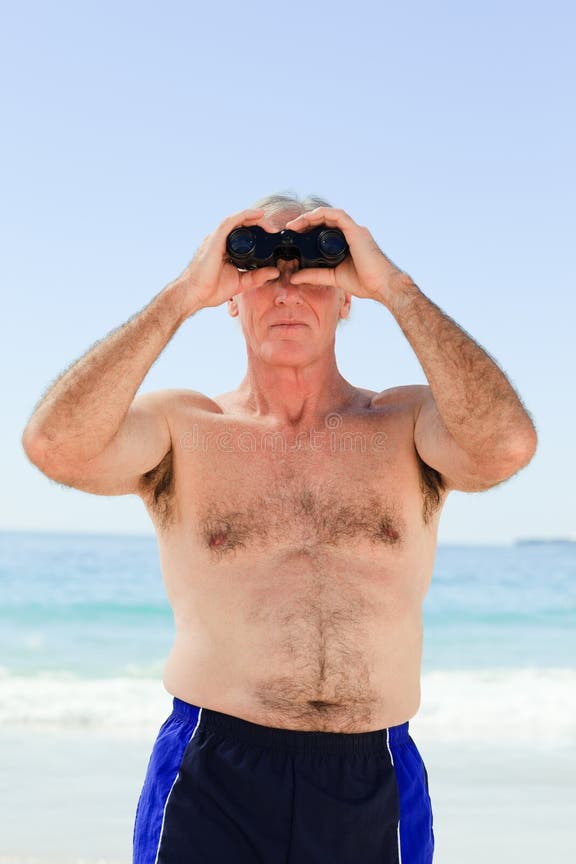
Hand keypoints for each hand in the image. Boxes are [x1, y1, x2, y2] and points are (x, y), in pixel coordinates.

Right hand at [171, 208, 279, 313]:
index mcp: (225, 249)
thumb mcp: (241, 282)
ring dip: (254, 219)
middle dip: (258, 225)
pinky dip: (244, 215)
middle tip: (273, 231)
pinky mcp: (214, 239)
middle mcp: (220, 241)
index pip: (243, 235)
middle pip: (241, 226)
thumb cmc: (211, 289)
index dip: (258, 233)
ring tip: (268, 224)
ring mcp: (216, 238)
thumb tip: (275, 272)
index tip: (272, 237)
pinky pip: (230, 221)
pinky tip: (257, 214)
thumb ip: (257, 277)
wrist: (195, 295)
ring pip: (237, 220)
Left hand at [284, 207, 410, 304]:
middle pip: (324, 220)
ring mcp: (354, 230)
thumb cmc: (365, 282)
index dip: (307, 229)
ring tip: (294, 225)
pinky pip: (337, 215)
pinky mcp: (356, 231)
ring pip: (328, 215)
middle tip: (289, 229)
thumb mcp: (333, 278)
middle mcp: (350, 233)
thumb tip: (294, 277)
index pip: (324, 229)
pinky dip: (321, 214)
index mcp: (346, 242)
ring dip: (310, 216)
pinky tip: (308, 218)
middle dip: (305, 221)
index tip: (292, 235)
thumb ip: (314, 276)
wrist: (382, 286)